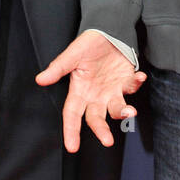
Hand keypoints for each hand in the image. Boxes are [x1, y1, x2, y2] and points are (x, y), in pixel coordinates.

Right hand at [36, 31, 145, 153]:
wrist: (108, 32)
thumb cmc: (88, 44)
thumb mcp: (72, 54)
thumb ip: (58, 68)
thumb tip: (40, 80)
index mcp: (80, 90)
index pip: (72, 114)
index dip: (71, 130)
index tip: (71, 147)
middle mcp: (95, 95)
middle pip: (96, 118)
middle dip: (101, 130)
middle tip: (107, 141)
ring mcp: (112, 91)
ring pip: (117, 108)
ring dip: (124, 112)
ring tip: (130, 111)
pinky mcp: (126, 82)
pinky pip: (133, 88)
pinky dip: (137, 84)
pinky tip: (140, 77)